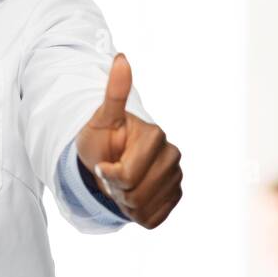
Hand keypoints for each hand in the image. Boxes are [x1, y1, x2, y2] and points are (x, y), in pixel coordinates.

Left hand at [75, 53, 181, 228]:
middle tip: (111, 175)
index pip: (127, 175)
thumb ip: (113, 92)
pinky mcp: (176, 196)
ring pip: (144, 209)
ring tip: (121, 185)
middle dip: (116, 189)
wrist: (106, 163)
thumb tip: (121, 57)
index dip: (108, 174)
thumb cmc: (101, 141)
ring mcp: (177, 177)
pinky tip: (132, 197)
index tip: (103, 164)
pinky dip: (136, 214)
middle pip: (136, 193)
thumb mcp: (100, 119)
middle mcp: (173, 155)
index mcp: (156, 136)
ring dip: (124, 203)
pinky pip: (153, 219)